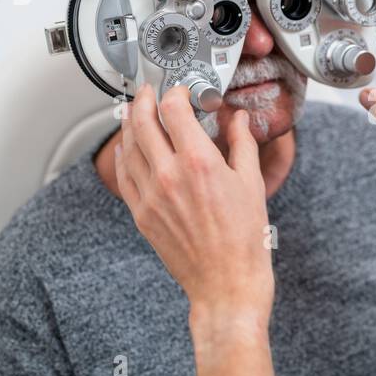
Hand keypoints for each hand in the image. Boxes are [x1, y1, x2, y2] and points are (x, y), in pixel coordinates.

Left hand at [115, 85, 276, 375]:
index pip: (173, 110)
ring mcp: (150, 195)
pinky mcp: (141, 213)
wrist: (226, 282)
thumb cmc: (243, 239)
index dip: (175, 93)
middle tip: (149, 92)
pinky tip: (131, 148)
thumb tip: (238, 119)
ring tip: (137, 113)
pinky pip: (124, 174)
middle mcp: (169, 175)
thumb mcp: (252, 183)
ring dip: (130, 123)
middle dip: (143, 99)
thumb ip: (242, 143)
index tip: (181, 92)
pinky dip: (124, 154)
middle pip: (141, 121)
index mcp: (199, 163)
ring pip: (128, 145)